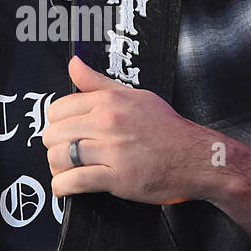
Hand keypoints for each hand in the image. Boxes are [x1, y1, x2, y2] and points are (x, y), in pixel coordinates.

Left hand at [42, 55, 206, 204]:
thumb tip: (74, 64)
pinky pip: (74, 181)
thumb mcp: (134, 95)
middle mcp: (107, 122)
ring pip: (59, 157)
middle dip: (54, 146)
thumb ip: (97, 81)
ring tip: (65, 171)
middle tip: (64, 153)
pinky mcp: (116, 177)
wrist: (196, 157)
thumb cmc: (167, 129)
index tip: (64, 132)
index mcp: (109, 101)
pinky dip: (63, 187)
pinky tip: (66, 187)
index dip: (57, 123)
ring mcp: (111, 150)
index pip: (58, 109)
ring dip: (56, 168)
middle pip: (53, 134)